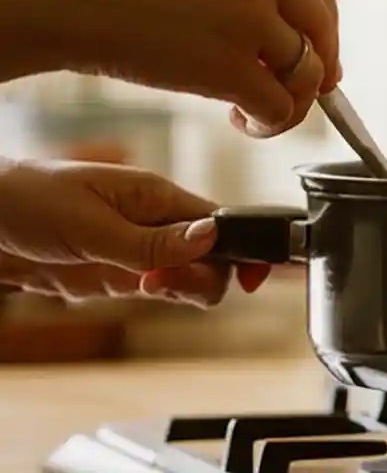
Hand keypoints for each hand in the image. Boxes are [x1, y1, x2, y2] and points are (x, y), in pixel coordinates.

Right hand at [0, 0, 338, 137]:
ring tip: (254, 108)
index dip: (323, 23)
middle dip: (318, 64)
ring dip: (290, 99)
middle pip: (321, 25)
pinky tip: (241, 120)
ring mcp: (251, 13)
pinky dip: (270, 122)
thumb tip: (298, 22)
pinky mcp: (233, 63)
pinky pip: (280, 105)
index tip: (320, 49)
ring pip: (308, 70)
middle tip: (304, 90)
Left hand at [0, 158, 270, 306]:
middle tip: (163, 284)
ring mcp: (141, 249)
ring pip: (192, 275)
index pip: (220, 223)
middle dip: (205, 277)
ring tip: (146, 287)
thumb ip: (152, 241)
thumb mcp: (92, 225)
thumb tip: (212, 237)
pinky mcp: (121, 273)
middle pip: (214, 255)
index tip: (250, 278)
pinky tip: (137, 289)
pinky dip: (163, 296)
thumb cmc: (30, 202)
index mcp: (158, 197)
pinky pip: (162, 288)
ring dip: (184, 289)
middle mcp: (157, 222)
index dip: (242, 250)